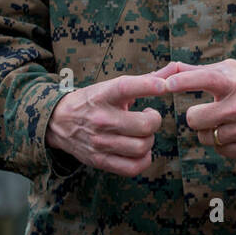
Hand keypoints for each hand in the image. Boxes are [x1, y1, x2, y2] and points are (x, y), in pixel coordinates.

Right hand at [44, 72, 164, 176]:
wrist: (58, 121)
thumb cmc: (94, 100)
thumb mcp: (114, 85)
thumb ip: (148, 78)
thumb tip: (178, 67)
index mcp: (104, 94)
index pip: (126, 87)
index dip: (149, 86)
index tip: (164, 85)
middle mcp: (101, 118)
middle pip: (145, 125)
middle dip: (154, 120)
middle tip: (148, 117)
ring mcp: (100, 142)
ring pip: (142, 147)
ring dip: (149, 140)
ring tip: (141, 133)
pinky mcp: (99, 160)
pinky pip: (133, 168)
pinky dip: (144, 160)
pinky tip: (140, 149)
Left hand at [151, 59, 235, 158]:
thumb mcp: (231, 69)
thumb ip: (198, 72)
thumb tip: (167, 70)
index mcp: (233, 82)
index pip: (203, 79)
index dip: (182, 82)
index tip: (167, 85)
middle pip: (194, 119)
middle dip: (197, 115)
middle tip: (209, 111)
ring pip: (205, 137)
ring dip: (210, 130)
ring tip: (225, 120)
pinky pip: (220, 150)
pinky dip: (222, 142)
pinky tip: (234, 131)